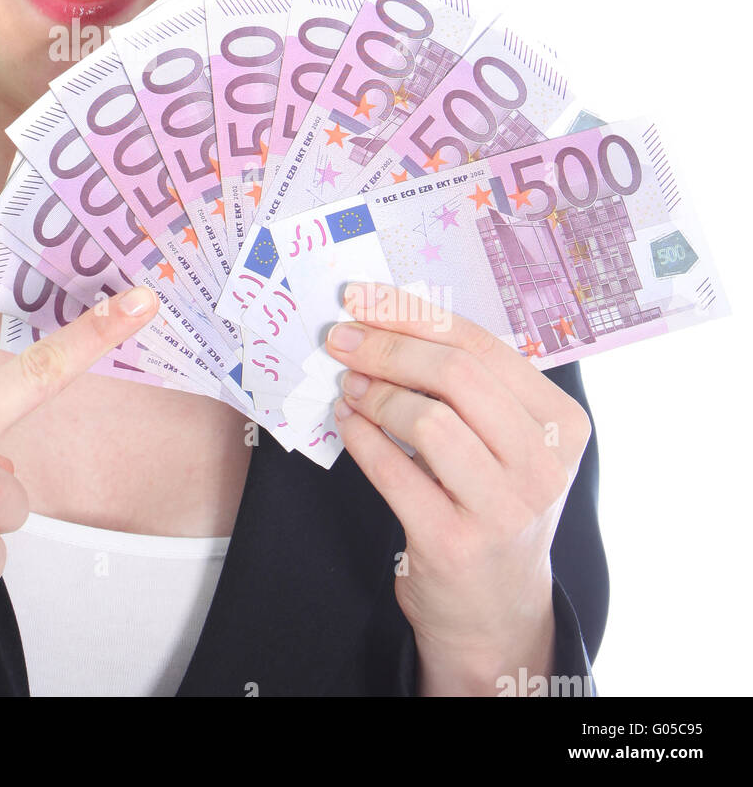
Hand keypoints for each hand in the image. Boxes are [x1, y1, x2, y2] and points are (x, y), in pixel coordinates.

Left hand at [326, 281, 591, 695]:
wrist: (495, 605)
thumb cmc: (490, 499)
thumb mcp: (502, 438)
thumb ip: (464, 381)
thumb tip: (383, 314)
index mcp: (561, 423)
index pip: (480, 345)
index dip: (412, 314)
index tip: (362, 297)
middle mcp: (545, 465)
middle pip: (455, 374)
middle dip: (387, 347)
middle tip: (341, 339)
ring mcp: (505, 509)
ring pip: (427, 419)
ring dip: (374, 394)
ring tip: (349, 389)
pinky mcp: (456, 544)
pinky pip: (392, 471)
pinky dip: (360, 438)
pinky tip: (346, 423)